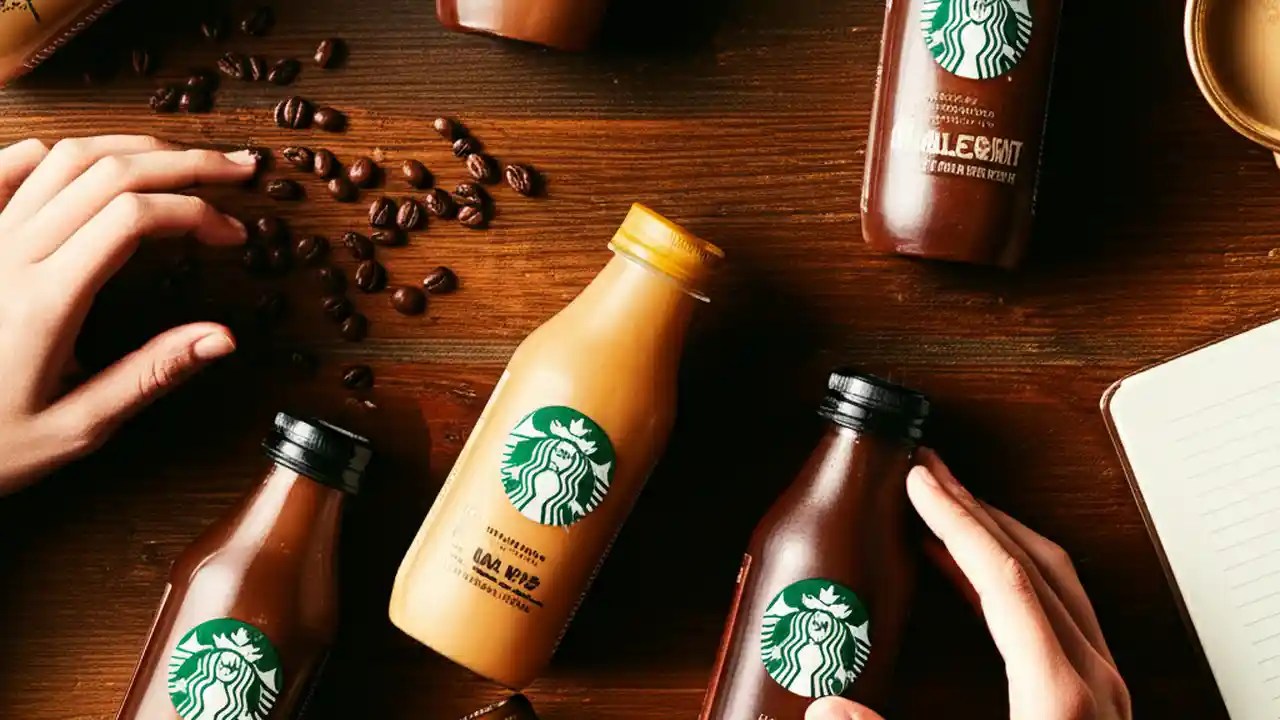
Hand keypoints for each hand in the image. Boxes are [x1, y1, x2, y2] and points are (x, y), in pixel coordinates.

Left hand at [0, 135, 255, 493]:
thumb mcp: (76, 427)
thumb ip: (150, 375)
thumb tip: (222, 337)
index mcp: (46, 299)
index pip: (134, 217)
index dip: (196, 212)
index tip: (235, 235)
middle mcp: (13, 254)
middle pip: (108, 171)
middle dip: (185, 162)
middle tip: (238, 170)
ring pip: (65, 157)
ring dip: (134, 147)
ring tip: (184, 158)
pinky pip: (9, 169)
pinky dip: (57, 150)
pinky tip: (91, 158)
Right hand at [807, 450, 1130, 719]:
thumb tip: (826, 706)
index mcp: (1059, 695)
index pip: (1002, 577)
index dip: (955, 519)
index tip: (919, 480)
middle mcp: (1091, 681)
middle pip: (1033, 564)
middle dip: (974, 510)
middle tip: (926, 477)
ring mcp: (1101, 690)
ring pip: (1054, 583)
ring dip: (995, 539)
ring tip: (940, 518)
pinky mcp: (1095, 702)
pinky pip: (1058, 613)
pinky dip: (1011, 579)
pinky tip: (973, 585)